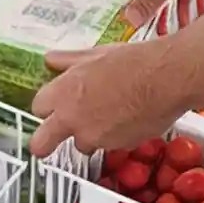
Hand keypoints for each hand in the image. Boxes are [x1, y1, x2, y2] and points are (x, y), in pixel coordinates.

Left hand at [28, 40, 190, 157]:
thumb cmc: (132, 61)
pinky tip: (128, 116)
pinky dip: (115, 136)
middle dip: (44, 143)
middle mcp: (72, 119)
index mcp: (63, 93)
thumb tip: (51, 59)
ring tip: (108, 115)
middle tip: (49, 141)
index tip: (53, 106)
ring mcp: (94, 137)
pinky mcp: (118, 147)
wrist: (166, 78)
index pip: (37, 108)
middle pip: (41, 143)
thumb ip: (68, 61)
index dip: (47, 107)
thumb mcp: (95, 55)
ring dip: (90, 136)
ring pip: (82, 144)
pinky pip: (110, 145)